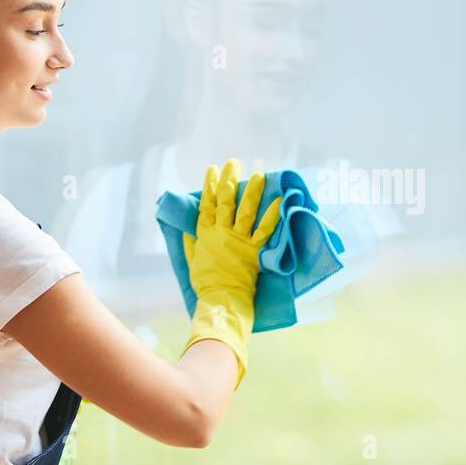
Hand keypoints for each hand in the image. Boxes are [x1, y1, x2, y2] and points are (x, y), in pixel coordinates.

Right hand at [181, 158, 282, 386]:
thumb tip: (186, 230)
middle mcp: (221, 233)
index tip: (212, 170)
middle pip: (225, 202)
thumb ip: (190, 244)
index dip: (210, 187)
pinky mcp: (253, 250)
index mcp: (206, 235)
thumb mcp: (193, 263)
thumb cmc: (206, 285)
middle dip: (229, 181)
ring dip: (252, 191)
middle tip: (234, 163)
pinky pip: (265, 230)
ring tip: (259, 174)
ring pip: (245, 211)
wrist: (221, 301)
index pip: (206, 206)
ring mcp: (238, 241)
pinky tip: (279, 201)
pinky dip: (272, 215)